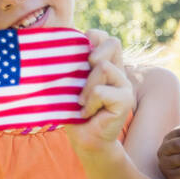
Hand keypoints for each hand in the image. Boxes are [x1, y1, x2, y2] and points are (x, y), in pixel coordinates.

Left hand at [66, 30, 134, 153]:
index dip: (92, 37)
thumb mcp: (69, 85)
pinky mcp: (126, 100)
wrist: (86, 141)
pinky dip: (89, 102)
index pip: (105, 37)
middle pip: (113, 42)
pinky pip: (102, 91)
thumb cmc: (74, 113)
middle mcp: (119, 72)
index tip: (80, 54)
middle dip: (94, 54)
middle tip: (83, 74)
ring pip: (104, 67)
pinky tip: (87, 113)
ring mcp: (125, 86)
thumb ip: (70, 66)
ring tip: (81, 102)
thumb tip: (53, 48)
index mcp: (107, 65)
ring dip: (87, 86)